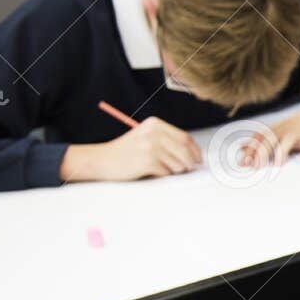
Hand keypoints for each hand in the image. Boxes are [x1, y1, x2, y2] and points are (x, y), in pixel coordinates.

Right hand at [60, 117, 201, 181]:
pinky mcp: (148, 161)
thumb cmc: (126, 151)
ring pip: (178, 163)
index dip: (195, 150)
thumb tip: (193, 153)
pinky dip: (164, 174)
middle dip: (190, 162)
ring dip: (176, 170)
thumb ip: (167, 140)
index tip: (198, 158)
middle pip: (184, 150)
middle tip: (190, 168)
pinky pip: (167, 172)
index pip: (185, 137)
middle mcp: (153, 133)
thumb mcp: (146, 136)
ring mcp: (150, 146)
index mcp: (155, 124)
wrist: (102, 160)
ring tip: (164, 168)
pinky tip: (152, 171)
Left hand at [241, 93, 299, 167]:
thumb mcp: (280, 130)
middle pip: (270, 141)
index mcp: (276, 130)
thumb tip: (241, 149)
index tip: (242, 163)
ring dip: (282, 152)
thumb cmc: (299, 125)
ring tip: (278, 165)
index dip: (250, 151)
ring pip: (288, 141)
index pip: (259, 139)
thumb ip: (262, 141)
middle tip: (255, 167)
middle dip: (262, 153)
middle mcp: (285, 131)